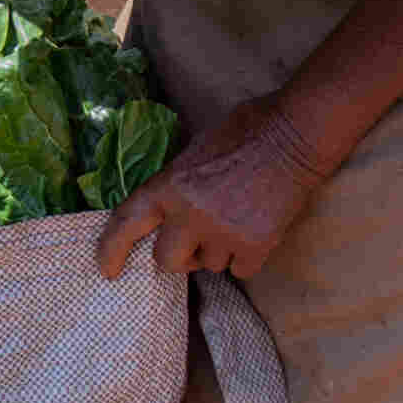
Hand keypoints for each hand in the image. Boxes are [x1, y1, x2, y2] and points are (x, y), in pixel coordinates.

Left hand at [96, 96, 330, 279]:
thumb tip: (166, 214)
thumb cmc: (246, 131)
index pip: (127, 223)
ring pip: (208, 266)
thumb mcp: (194, 151)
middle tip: (195, 238)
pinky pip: (240, 271)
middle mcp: (190, 214)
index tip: (107, 270)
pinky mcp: (256, 246)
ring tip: (237, 219)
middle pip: (166, 261)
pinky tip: (256, 229)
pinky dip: (246, 257)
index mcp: (169, 185)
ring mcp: (223, 233)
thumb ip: (176, 185)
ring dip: (217, 252)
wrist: (295, 135)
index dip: (111, 250)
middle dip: (179, 254)